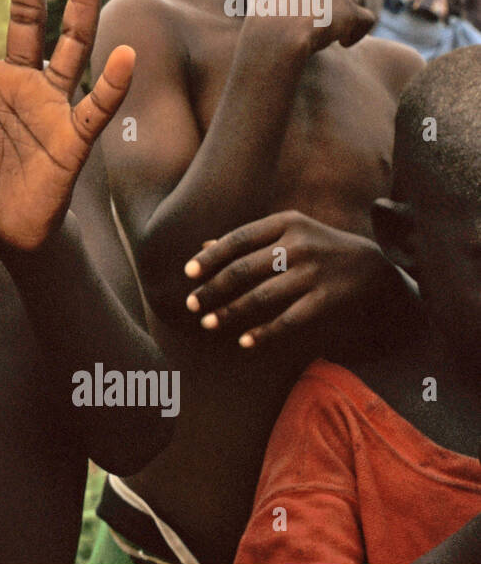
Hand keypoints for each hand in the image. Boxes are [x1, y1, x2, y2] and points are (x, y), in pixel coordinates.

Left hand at [184, 210, 398, 347]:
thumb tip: (203, 247)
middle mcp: (299, 244)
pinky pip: (289, 319)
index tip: (188, 274)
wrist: (376, 265)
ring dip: (230, 312)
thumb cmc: (319, 245)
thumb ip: (249, 238)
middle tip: (191, 305)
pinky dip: (265, 332)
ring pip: (261, 296)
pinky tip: (245, 342)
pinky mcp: (327, 298)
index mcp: (285, 222)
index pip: (237, 239)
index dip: (209, 257)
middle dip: (212, 289)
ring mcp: (314, 272)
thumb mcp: (288, 231)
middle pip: (243, 269)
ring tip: (208, 323)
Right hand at [256, 0, 375, 52]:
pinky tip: (343, 43)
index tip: (298, 8)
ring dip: (337, 19)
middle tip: (309, 24)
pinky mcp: (353, 9)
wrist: (275, 32)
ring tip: (320, 37)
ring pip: (347, 2)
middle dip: (325, 4)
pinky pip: (365, 19)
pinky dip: (356, 31)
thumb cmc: (261, 16)